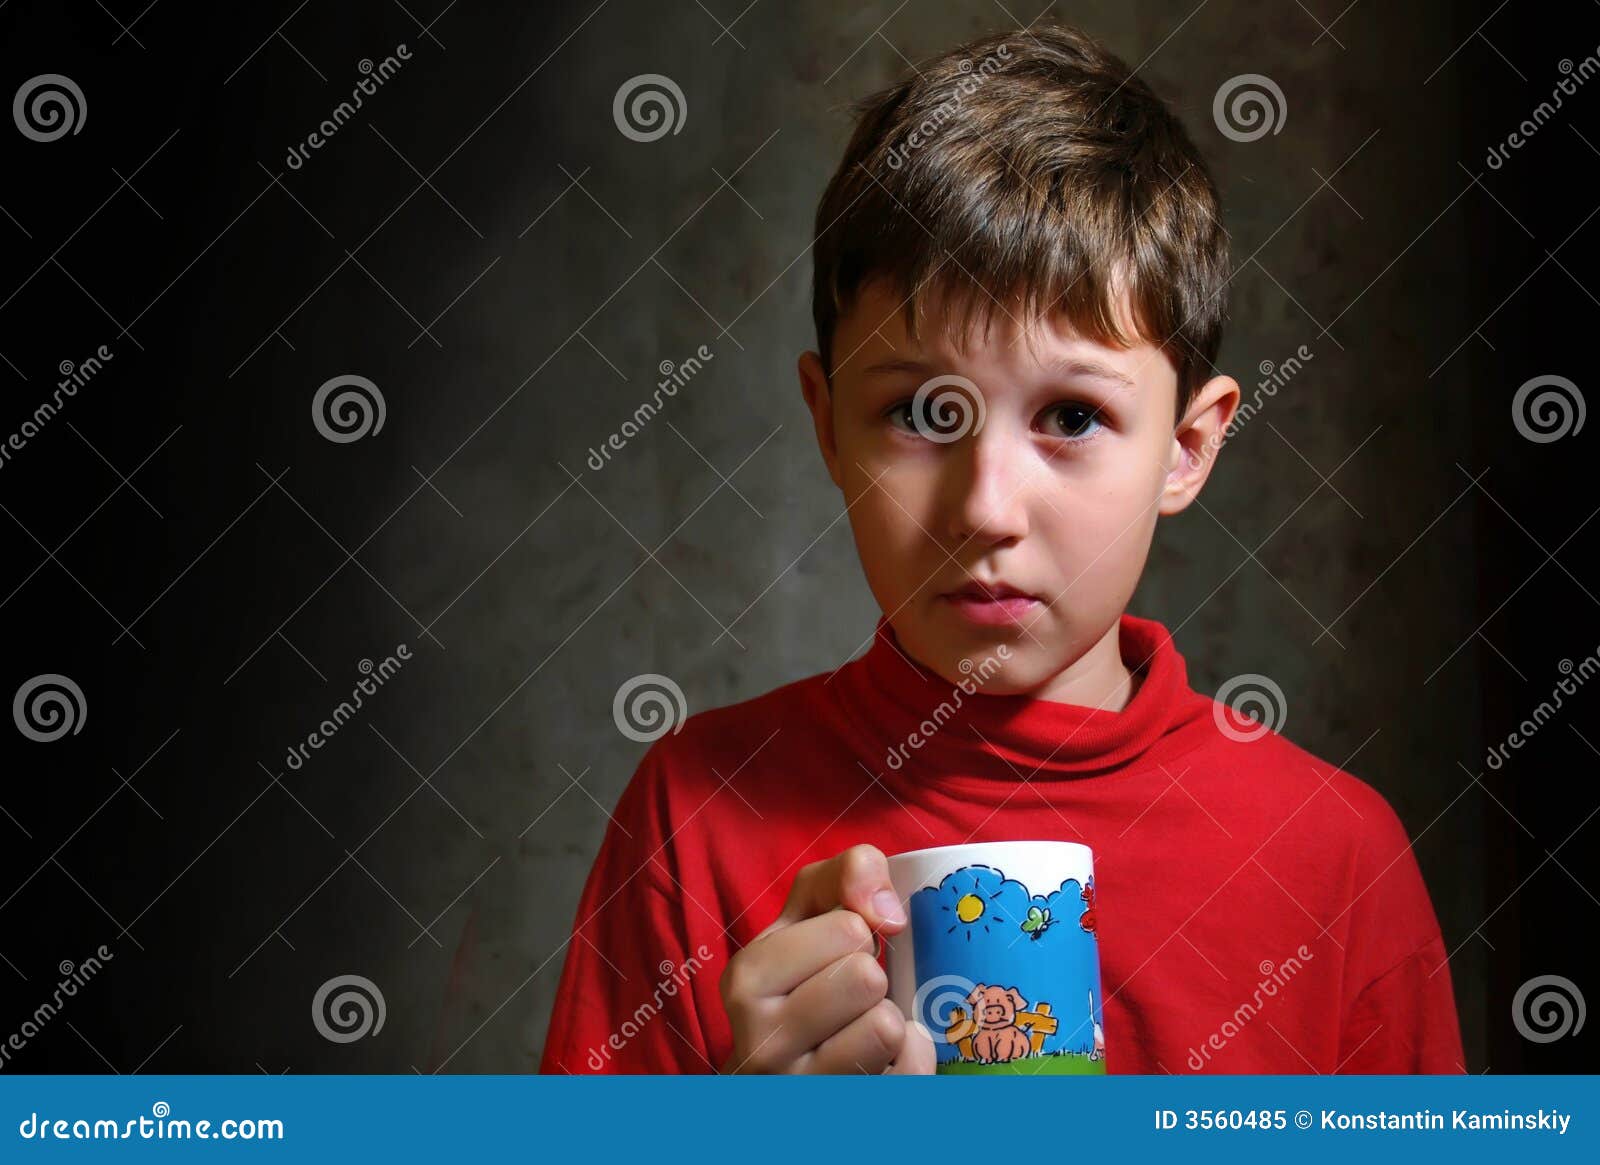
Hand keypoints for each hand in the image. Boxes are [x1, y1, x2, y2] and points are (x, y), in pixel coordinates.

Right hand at [718, 843, 934, 1073]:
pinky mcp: (843, 1119)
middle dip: (872, 980)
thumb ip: (844, 875)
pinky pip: (910, 1073)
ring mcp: (799, 1093)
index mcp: (746, 979)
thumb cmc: (801, 984)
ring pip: (886, 1028)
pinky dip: (912, 1059)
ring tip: (860, 1028)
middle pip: (867, 977)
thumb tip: (888, 911)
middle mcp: (760, 1044)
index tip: (832, 958)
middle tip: (847, 998)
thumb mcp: (807, 917)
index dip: (856, 936)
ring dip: (889, 1021)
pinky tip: (884, 1061)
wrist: (782, 1080)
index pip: (848, 928)